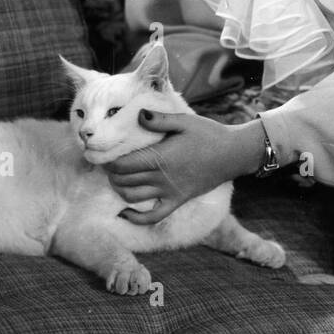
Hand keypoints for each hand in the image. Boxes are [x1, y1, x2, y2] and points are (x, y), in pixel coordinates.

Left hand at [105, 112, 263, 224]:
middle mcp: (162, 177)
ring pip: (132, 197)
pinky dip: (135, 218)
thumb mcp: (184, 121)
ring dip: (118, 189)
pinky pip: (153, 217)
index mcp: (161, 157)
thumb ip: (159, 119)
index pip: (123, 164)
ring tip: (115, 178)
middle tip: (105, 163)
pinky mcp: (178, 200)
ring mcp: (169, 192)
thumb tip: (137, 114)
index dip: (107, 161)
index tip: (100, 153)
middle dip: (110, 173)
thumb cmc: (209, 134)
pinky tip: (124, 212)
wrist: (233, 154)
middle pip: (124, 180)